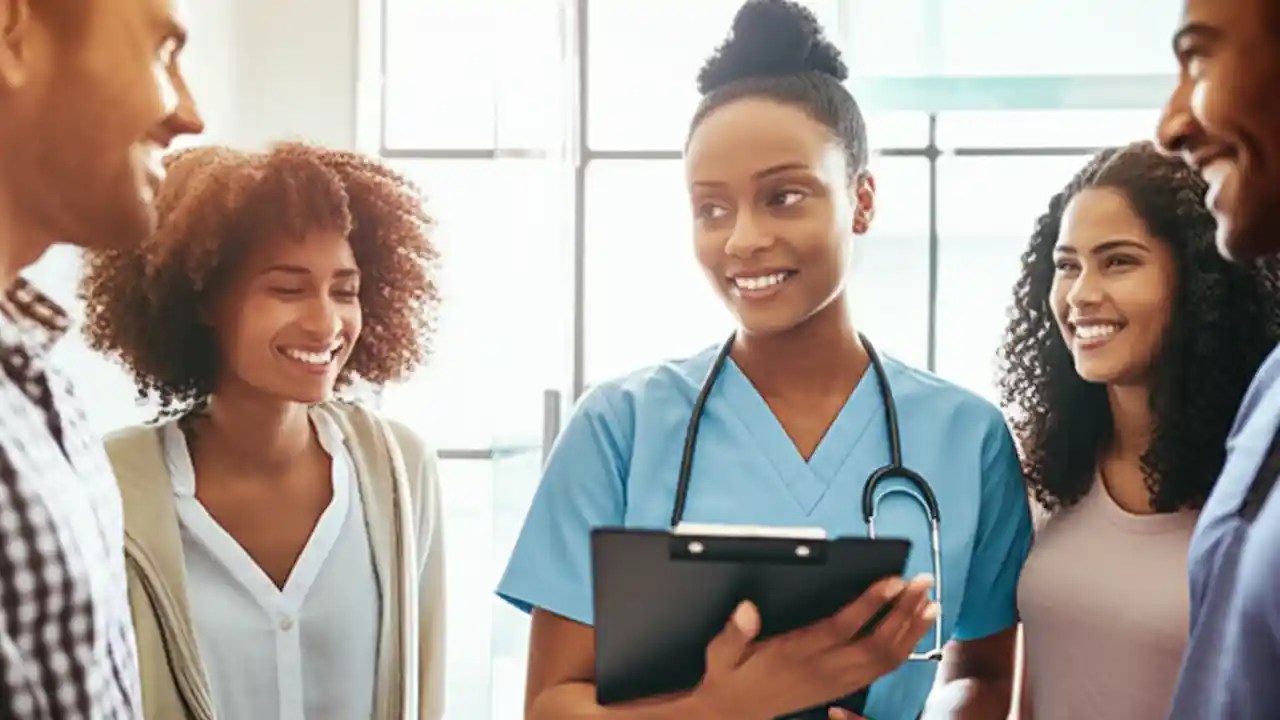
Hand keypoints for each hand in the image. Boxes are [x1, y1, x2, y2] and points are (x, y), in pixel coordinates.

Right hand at [693, 575, 937, 719]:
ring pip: (884, 659)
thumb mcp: (722, 654)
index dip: (870, 604)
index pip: (842, 627)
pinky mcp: (841, 688)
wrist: (735, 713)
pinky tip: (913, 631)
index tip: (892, 581)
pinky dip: (903, 649)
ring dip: (910, 630)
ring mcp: (836, 682)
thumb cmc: (730, 678)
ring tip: (929, 603)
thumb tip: (746, 609)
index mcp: (797, 654)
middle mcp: (823, 669)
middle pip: (875, 642)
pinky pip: (880, 670)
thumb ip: (735, 632)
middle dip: (903, 612)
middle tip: (921, 583)